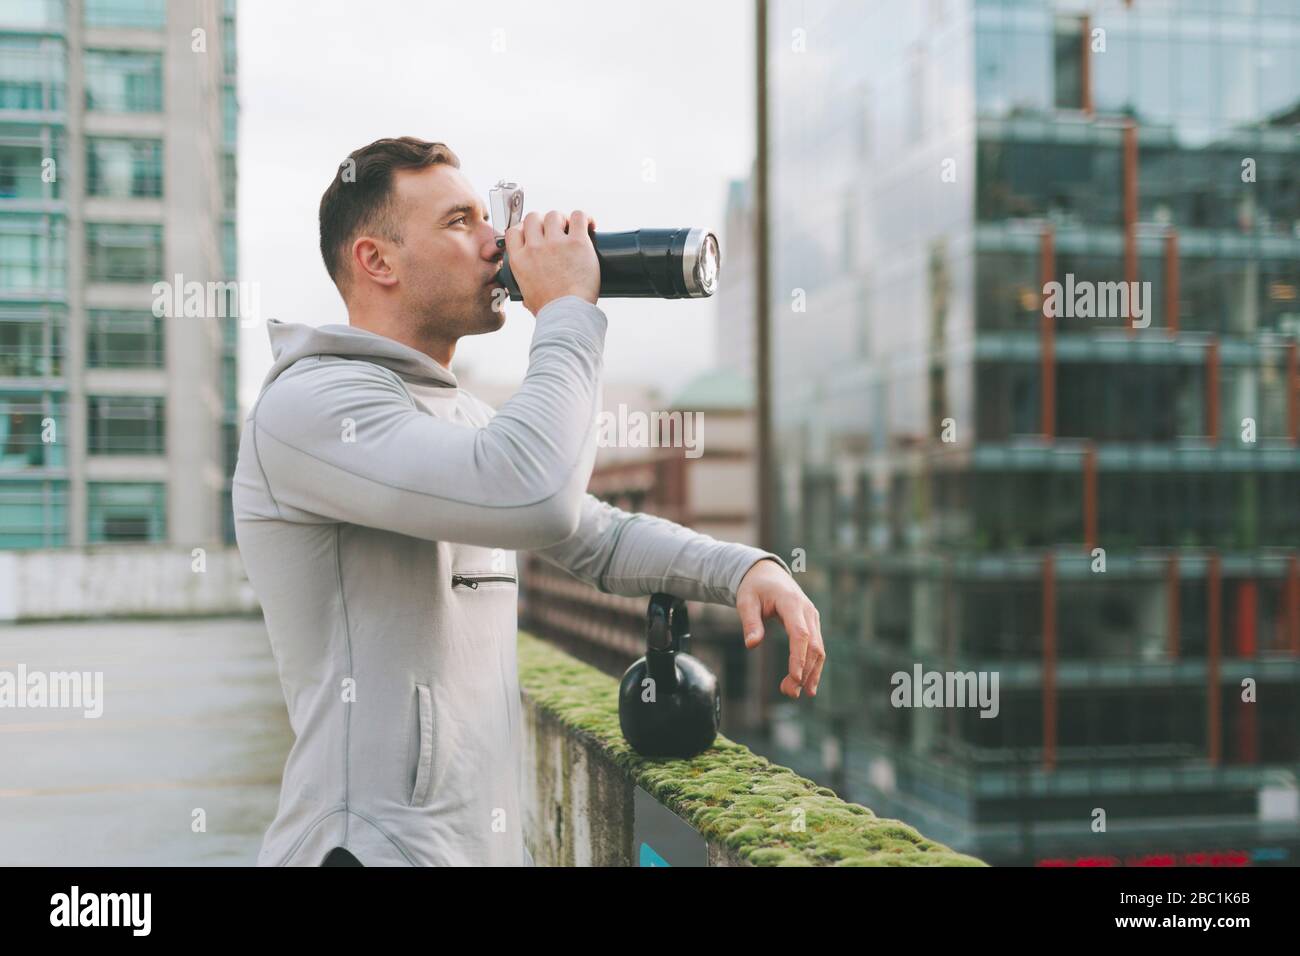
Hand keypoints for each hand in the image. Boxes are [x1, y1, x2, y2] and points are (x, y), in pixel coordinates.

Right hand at [503, 209, 599, 316]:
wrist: (567, 315)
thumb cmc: (549, 311)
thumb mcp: (527, 297)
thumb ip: (525, 290)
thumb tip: (526, 297)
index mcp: (519, 260)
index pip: (513, 231)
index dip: (523, 228)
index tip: (534, 234)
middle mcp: (534, 247)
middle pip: (533, 218)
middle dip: (543, 222)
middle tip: (555, 233)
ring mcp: (555, 243)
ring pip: (554, 215)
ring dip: (562, 220)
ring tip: (571, 231)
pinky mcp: (577, 242)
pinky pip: (578, 217)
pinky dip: (585, 218)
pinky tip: (590, 225)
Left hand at [735, 559, 824, 698]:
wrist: (767, 573)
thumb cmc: (754, 588)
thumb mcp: (745, 601)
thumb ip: (750, 622)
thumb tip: (752, 645)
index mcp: (791, 603)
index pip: (800, 634)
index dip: (799, 657)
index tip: (795, 678)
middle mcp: (807, 611)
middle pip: (813, 645)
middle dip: (804, 671)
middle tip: (789, 693)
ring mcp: (812, 617)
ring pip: (818, 649)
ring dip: (810, 673)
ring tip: (794, 693)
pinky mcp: (812, 624)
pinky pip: (816, 647)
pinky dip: (812, 666)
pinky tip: (805, 684)